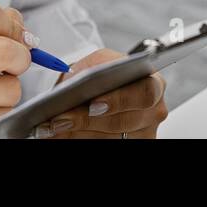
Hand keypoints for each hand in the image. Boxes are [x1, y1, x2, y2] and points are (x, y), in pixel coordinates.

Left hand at [34, 48, 167, 138]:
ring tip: (51, 126)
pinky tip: (60, 134)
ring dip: (77, 133)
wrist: (108, 86)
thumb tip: (76, 80)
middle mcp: (154, 111)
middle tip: (60, 118)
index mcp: (154, 83)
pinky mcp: (132, 144)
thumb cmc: (108, 73)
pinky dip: (79, 139)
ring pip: (110, 138)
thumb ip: (93, 66)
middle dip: (87, 121)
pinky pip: (105, 145)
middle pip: (123, 122)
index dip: (119, 101)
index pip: (145, 93)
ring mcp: (145, 132)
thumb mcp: (101, 61)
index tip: (93, 105)